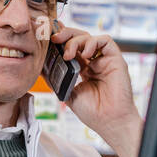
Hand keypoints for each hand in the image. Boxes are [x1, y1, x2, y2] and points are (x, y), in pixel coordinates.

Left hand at [49, 21, 142, 156]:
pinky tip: (84, 54)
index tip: (47, 40)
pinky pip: (105, 41)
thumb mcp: (67, 93)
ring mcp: (104, 60)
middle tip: (54, 39)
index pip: (71, 47)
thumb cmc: (92, 112)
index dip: (60, 41)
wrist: (109, 122)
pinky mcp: (115, 59)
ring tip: (68, 54)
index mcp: (83, 69)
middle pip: (79, 38)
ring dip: (75, 41)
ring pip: (89, 37)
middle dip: (65, 35)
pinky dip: (92, 42)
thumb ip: (56, 78)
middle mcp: (94, 62)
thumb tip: (41, 65)